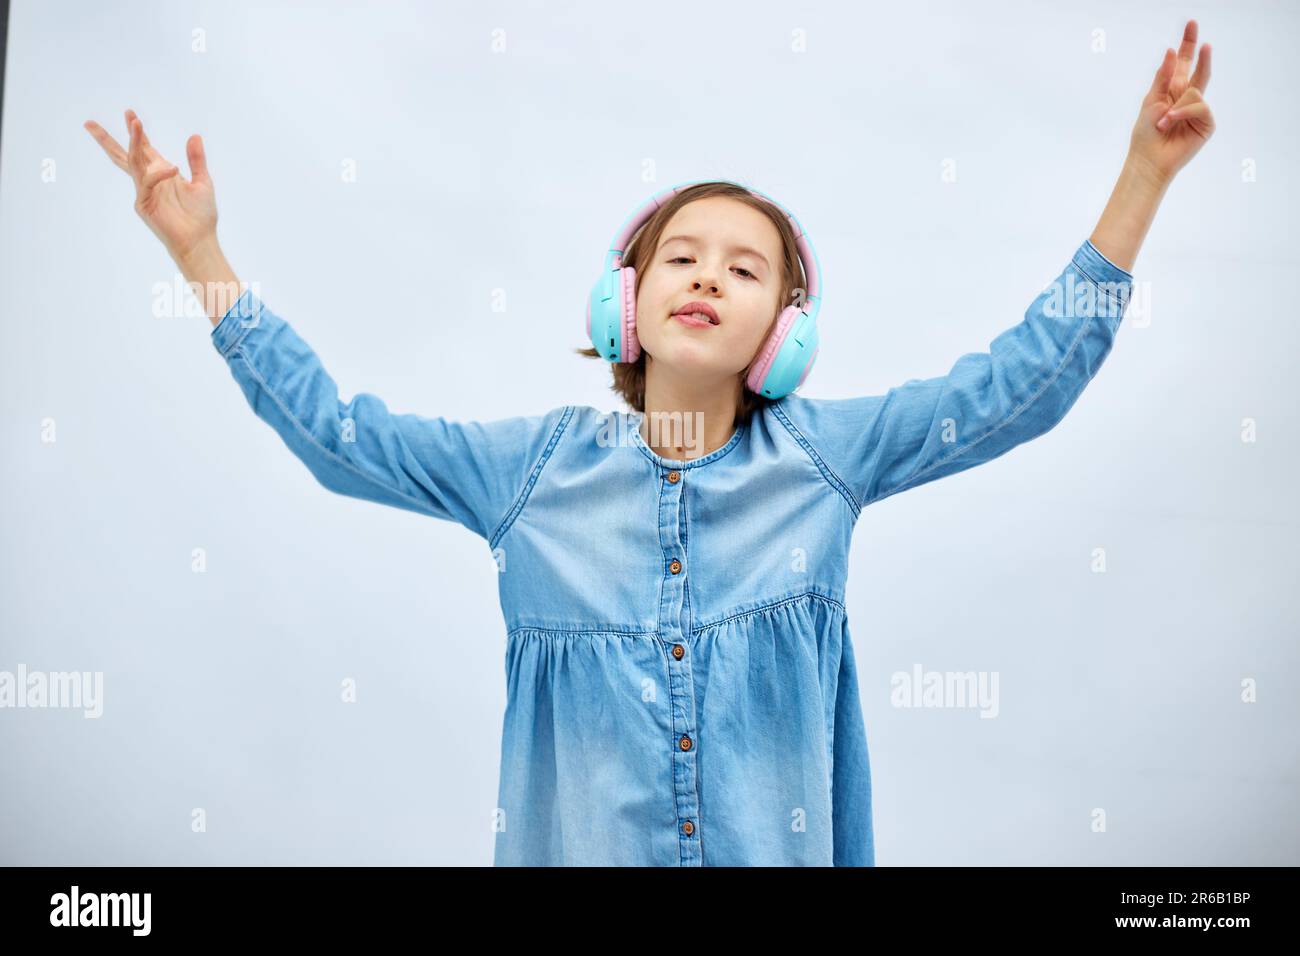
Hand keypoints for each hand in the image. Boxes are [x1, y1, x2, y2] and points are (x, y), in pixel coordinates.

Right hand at [83, 110, 217, 263]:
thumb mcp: (203, 182)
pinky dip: (158, 174)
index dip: (136, 132)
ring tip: (135, 122)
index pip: (144, 149)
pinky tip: (172, 169)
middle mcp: (149, 180)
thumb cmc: (201, 215)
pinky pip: (147, 182)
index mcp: (161, 173)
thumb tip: (194, 135)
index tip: (130, 114)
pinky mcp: (143, 204)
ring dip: (133, 141)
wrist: (200, 240)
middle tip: (89, 123)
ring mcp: (144, 192)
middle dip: (107, 139)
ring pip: (132, 162)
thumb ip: (196, 160)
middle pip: (124, 155)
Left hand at [1127, 20, 1214, 187]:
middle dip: (1200, 53)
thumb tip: (1172, 51)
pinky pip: (1200, 106)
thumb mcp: (1151, 100)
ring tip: (1162, 123)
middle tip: (1199, 33)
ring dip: (1175, 107)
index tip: (1191, 25)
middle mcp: (1188, 98)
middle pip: (1199, 69)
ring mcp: (1198, 111)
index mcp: (1173, 91)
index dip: (1187, 45)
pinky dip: (1183, 113)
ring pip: (1195, 90)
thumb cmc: (1145, 134)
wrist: (1148, 160)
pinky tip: (1170, 124)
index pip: (1183, 64)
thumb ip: (1164, 76)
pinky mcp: (1206, 124)